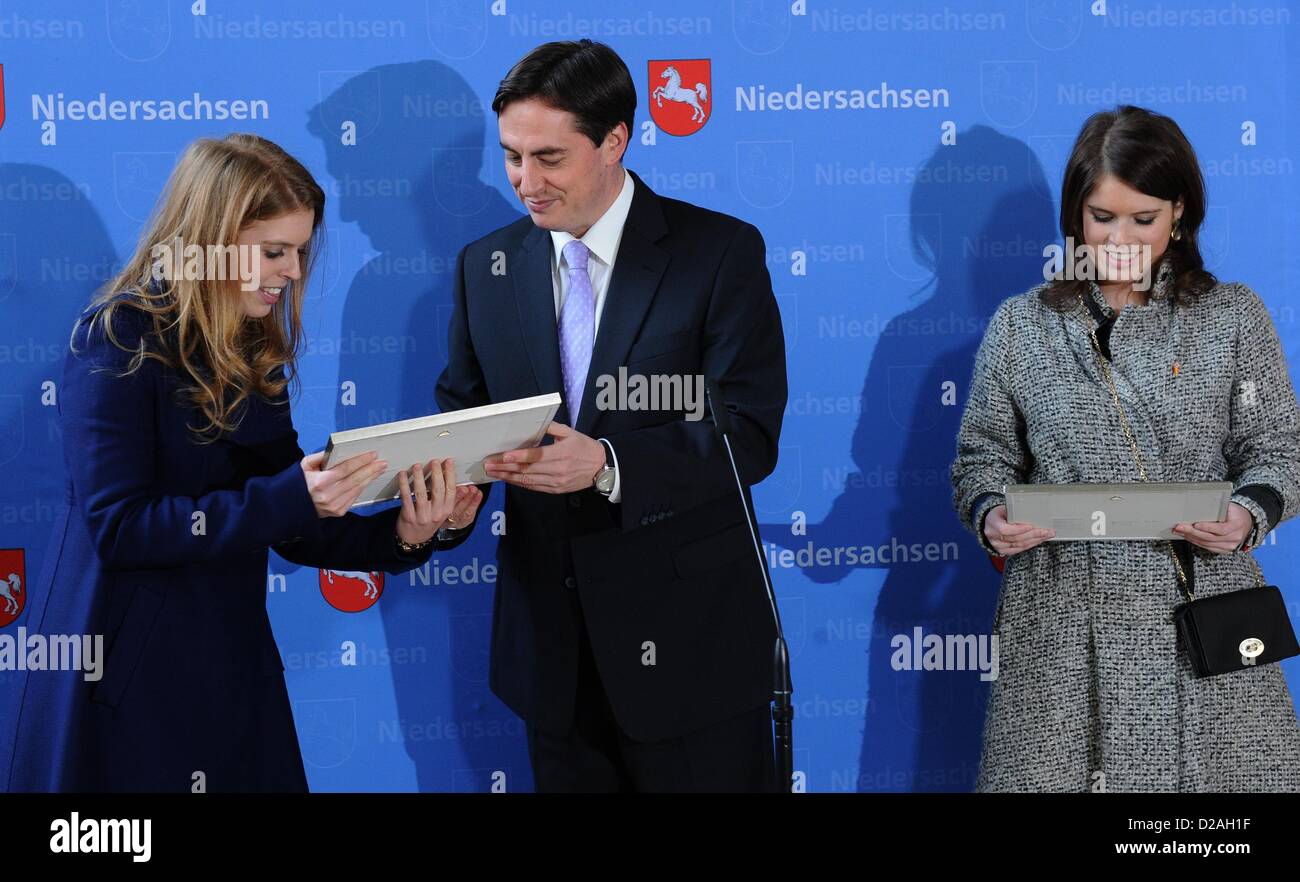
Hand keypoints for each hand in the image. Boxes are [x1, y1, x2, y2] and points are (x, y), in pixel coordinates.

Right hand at [302, 450, 387, 517]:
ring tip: (379, 469)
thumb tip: (336, 450)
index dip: (361, 461)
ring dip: (370, 478)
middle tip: (382, 462)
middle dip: (371, 469)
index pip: (346, 469)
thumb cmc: (299, 483)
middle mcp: (328, 495)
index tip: (373, 454)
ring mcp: (334, 505)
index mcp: (320, 482)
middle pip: (356, 479)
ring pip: (357, 489)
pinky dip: (362, 487)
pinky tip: (368, 480)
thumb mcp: (305, 466)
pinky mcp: (338, 512)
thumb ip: (320, 457)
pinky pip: (354, 497)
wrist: (292, 507)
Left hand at [395, 459, 480, 545]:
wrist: (414, 538)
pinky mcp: (408, 516)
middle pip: (438, 490)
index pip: (451, 489)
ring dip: (419, 477)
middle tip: (434, 461)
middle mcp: (436, 514)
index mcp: (447, 510)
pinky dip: (404, 484)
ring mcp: (422, 516)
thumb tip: (447, 473)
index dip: (450, 474)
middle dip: (436, 473)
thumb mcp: (441, 510)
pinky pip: (406, 498)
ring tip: (417, 465)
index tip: (448, 462)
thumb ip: (444, 495)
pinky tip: (403, 475)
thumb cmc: (428, 519)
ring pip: (421, 493)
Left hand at [483, 422, 604, 493]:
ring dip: (509, 478)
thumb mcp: (570, 433)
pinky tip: (509, 479)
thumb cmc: (585, 448)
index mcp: (561, 453)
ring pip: (528, 481)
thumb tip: (534, 423)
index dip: (518, 456)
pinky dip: (520, 484)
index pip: (536, 456)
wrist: (600, 468)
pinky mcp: (555, 489)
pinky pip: (534, 487)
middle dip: (506, 468)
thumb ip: (552, 428)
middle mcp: (557, 470)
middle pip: (527, 470)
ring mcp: (556, 482)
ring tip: (494, 474)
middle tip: (489, 465)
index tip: (503, 456)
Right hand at [984, 505, 1054, 556]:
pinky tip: (1039, 540)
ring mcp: (998, 546)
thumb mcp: (1003, 509)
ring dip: (1035, 540)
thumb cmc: (998, 514)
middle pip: (1015, 538)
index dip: (1018, 529)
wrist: (989, 523)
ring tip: (1047, 535)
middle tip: (1047, 531)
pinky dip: (1031, 545)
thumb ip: (1014, 512)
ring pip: (1019, 545)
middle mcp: (993, 536)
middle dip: (1034, 535)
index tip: (1031, 526)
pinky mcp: (1003, 551)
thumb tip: (1033, 513)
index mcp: (992, 523)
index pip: (1004, 530)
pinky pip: (1019, 549)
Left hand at [1173, 502, 1252, 552]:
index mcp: (1237, 526)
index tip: (1195, 524)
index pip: (1221, 529)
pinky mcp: (1224, 550)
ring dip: (1191, 538)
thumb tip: (1199, 505)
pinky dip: (1196, 542)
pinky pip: (1207, 547)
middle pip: (1210, 538)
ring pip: (1207, 544)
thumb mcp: (1230, 507)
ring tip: (1179, 531)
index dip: (1208, 527)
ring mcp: (1229, 546)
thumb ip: (1217, 508)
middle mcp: (1234, 538)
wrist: (1246, 522)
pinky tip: (1188, 537)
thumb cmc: (1236, 513)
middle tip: (1179, 527)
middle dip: (1192, 532)